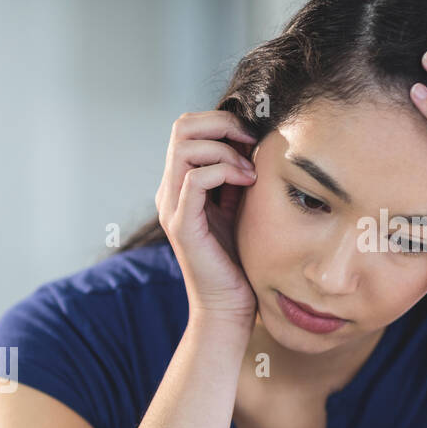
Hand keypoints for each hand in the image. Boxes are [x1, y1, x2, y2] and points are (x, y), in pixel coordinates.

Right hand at [155, 111, 259, 322]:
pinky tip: (247, 183)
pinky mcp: (182, 225)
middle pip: (182, 127)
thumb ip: (237, 173)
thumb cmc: (239, 259)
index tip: (252, 139)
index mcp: (180, 183)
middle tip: (251, 143)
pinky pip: (194, 178)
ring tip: (249, 172)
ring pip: (185, 147)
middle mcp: (170, 190)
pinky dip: (224, 170)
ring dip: (225, 150)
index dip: (222, 121)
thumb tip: (256, 137)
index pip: (188, 127)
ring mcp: (172, 207)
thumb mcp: (240, 205)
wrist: (228, 306)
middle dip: (222, 124)